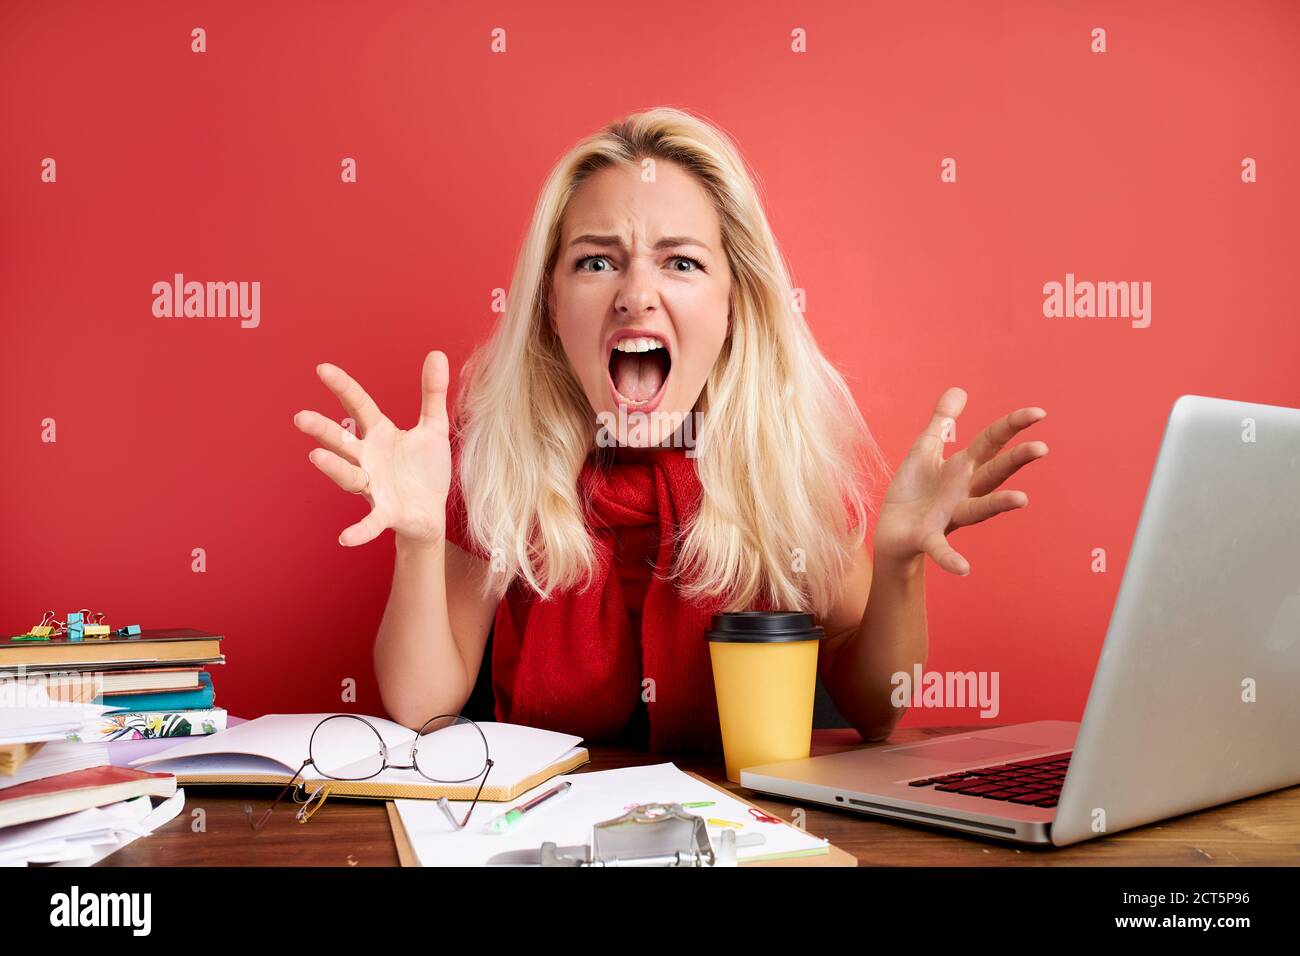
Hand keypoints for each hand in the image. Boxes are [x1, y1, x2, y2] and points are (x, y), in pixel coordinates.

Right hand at [293, 351, 451, 547]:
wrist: (432, 512)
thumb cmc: (424, 469)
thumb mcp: (432, 427)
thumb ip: (432, 393)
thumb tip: (437, 353)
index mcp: (379, 434)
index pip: (358, 406)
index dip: (342, 388)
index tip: (323, 369)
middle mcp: (369, 459)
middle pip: (343, 441)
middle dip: (324, 430)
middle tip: (302, 417)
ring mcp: (374, 486)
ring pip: (349, 476)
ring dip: (334, 467)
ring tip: (316, 456)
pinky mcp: (386, 512)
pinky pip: (370, 522)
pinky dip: (359, 530)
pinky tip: (346, 539)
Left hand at [874, 387, 1047, 574]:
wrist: (891, 533)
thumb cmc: (913, 492)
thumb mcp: (925, 451)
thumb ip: (941, 422)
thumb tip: (959, 389)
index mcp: (961, 469)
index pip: (991, 443)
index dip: (1012, 426)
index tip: (1038, 413)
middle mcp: (962, 493)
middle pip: (993, 473)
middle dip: (1015, 461)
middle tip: (1041, 448)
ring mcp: (948, 516)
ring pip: (978, 509)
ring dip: (999, 505)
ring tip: (1022, 499)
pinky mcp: (927, 538)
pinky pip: (941, 549)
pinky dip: (951, 559)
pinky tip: (963, 569)